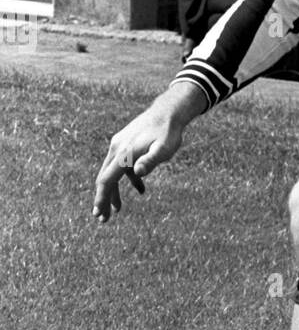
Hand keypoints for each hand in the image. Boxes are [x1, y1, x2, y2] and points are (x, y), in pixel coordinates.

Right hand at [92, 83, 203, 222]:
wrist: (168, 111)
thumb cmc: (168, 132)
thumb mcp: (164, 149)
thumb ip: (151, 161)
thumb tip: (137, 172)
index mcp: (124, 153)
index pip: (107, 180)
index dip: (102, 198)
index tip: (99, 214)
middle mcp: (117, 149)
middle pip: (105, 178)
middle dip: (103, 199)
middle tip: (102, 218)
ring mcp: (119, 146)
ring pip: (112, 172)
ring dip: (114, 191)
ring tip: (117, 209)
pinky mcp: (125, 144)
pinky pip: (122, 166)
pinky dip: (127, 179)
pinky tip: (140, 190)